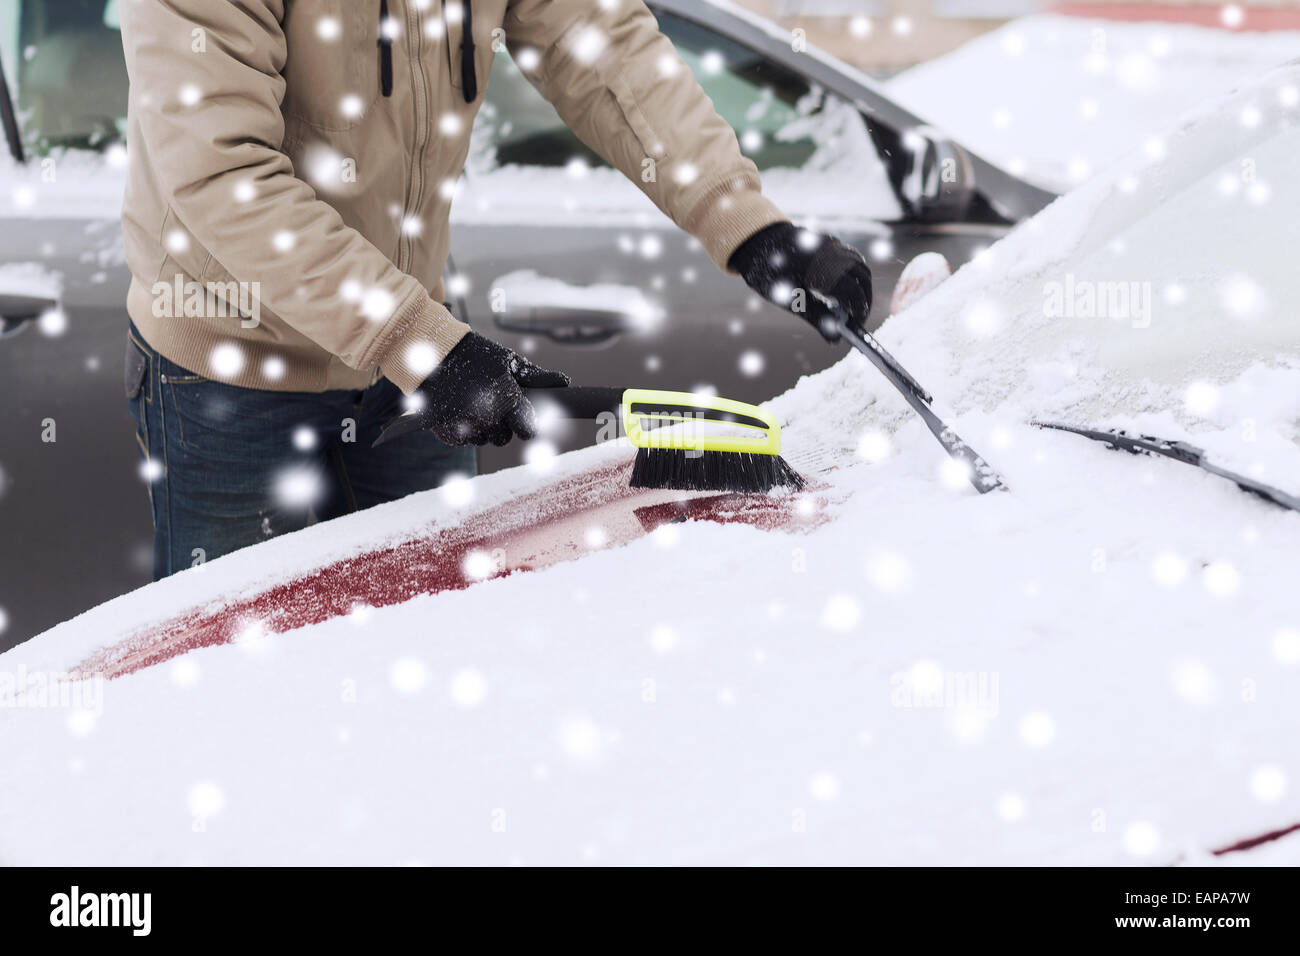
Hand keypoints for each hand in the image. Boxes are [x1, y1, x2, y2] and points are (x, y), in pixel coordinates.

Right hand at [376, 332, 568, 446]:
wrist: (431, 352)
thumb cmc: (476, 354)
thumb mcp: (509, 361)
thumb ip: (537, 376)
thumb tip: (566, 382)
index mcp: (507, 399)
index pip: (528, 430)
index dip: (526, 424)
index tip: (520, 417)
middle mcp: (487, 417)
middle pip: (504, 439)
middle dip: (501, 426)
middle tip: (491, 404)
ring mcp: (465, 426)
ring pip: (482, 440)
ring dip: (481, 429)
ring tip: (472, 404)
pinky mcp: (446, 432)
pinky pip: (462, 441)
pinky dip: (462, 430)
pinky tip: (458, 410)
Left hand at [729, 222, 873, 341]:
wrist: (756, 242)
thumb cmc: (771, 275)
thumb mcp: (793, 302)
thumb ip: (819, 320)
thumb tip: (836, 339)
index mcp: (824, 271)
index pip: (855, 293)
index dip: (860, 311)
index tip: (857, 324)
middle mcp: (832, 254)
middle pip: (863, 277)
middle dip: (864, 298)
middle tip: (857, 315)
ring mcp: (832, 244)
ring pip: (859, 264)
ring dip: (860, 283)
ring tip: (851, 301)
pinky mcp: (828, 240)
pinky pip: (849, 256)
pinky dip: (853, 271)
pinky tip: (842, 284)